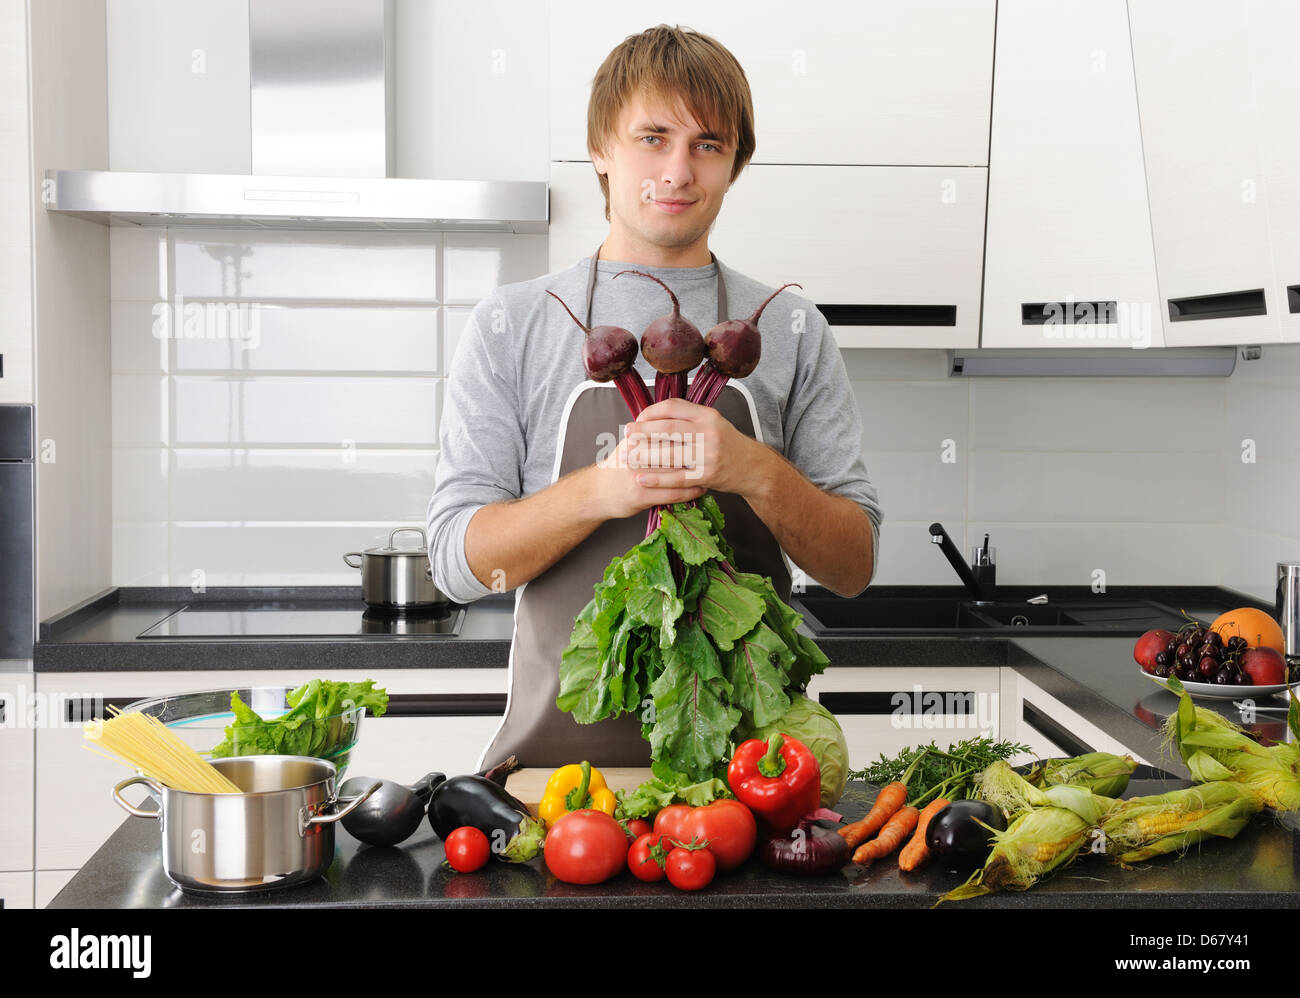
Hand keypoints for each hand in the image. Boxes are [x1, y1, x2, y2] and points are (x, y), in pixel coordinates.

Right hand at [587, 430, 706, 520]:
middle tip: (715, 451)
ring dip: (697, 472)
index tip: (707, 433)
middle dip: (697, 450)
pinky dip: (690, 491)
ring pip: (676, 471)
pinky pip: (672, 492)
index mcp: (635, 438)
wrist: (596, 492)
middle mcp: (636, 454)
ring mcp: (638, 475)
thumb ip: (650, 432)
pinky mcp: (641, 495)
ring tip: (712, 471)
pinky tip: (701, 489)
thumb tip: (676, 418)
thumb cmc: (617, 467)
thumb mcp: (629, 443)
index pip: (667, 429)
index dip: (689, 431)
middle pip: (674, 448)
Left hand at [623, 398, 768, 497]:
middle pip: (667, 429)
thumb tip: (654, 415)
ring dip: (644, 456)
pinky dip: (656, 479)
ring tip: (627, 457)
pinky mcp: (706, 476)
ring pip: (668, 454)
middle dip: (642, 432)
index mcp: (707, 415)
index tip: (638, 419)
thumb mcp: (713, 423)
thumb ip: (688, 417)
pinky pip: (676, 478)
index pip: (672, 407)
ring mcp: (708, 455)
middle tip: (626, 434)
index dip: (650, 413)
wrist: (754, 468)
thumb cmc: (729, 444)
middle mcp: (708, 433)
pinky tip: (641, 477)